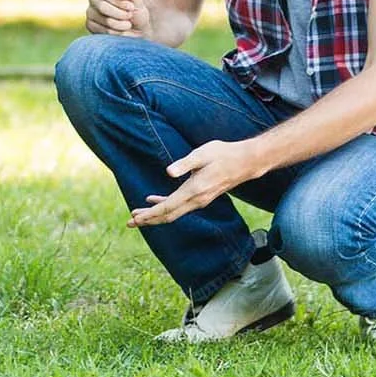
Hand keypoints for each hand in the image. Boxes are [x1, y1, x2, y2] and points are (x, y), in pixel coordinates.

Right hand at [85, 0, 150, 36]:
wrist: (137, 30)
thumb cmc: (136, 13)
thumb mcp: (137, 1)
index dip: (119, 1)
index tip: (131, 7)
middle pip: (103, 7)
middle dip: (120, 14)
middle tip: (130, 16)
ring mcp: (90, 12)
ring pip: (105, 20)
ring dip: (121, 24)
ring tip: (128, 24)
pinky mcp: (90, 26)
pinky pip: (104, 31)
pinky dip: (117, 32)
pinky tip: (121, 31)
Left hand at [128, 139, 265, 226]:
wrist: (245, 162)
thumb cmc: (223, 154)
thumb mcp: (203, 153)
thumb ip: (185, 163)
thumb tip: (168, 172)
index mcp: (194, 190)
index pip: (168, 207)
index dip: (150, 214)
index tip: (135, 218)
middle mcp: (197, 200)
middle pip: (168, 215)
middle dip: (148, 220)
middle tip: (130, 223)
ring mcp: (200, 201)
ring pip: (173, 213)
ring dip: (155, 215)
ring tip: (137, 216)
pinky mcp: (201, 197)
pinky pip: (179, 207)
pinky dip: (165, 206)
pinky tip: (153, 200)